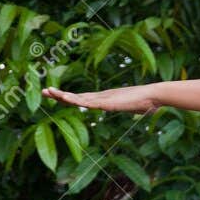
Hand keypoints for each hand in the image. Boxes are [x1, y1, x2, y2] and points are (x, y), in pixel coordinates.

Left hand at [42, 85, 157, 113]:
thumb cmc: (148, 102)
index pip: (82, 99)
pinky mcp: (108, 102)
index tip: (55, 95)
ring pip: (79, 98)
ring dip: (63, 96)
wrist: (155, 95)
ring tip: (49, 92)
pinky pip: (88, 103)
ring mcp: (104, 99)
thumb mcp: (135, 108)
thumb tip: (144, 108)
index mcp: (105, 99)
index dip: (68, 97)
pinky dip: (76, 100)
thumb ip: (134, 108)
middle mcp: (101, 97)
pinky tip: (66, 99)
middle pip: (76, 96)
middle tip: (44, 91)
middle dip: (59, 94)